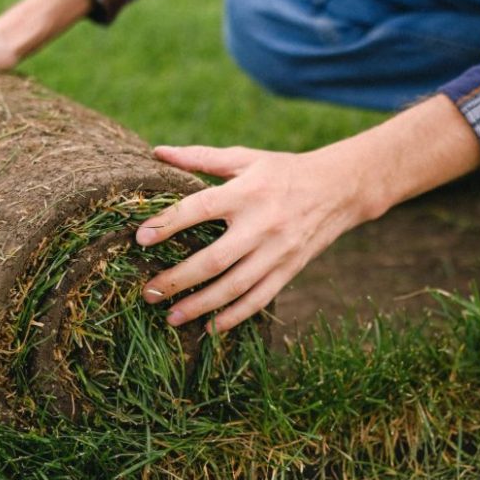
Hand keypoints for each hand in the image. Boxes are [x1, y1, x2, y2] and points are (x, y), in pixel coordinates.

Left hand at [137, 145, 378, 333]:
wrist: (339, 189)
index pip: (199, 209)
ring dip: (200, 305)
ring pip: (234, 287)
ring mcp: (277, 251)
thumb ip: (201, 157)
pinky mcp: (289, 270)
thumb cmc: (283, 171)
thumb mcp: (245, 158)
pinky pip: (259, 299)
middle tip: (148, 292)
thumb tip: (158, 152)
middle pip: (213, 259)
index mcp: (246, 192)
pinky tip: (210, 327)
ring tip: (171, 316)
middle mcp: (261, 224)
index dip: (168, 223)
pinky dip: (234, 317)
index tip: (140, 239)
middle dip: (177, 279)